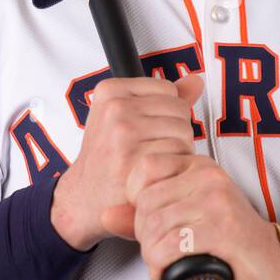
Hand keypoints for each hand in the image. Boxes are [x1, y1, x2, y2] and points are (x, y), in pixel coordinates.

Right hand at [50, 73, 204, 251]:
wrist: (84, 198)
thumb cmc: (106, 158)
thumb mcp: (124, 118)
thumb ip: (161, 99)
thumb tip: (195, 81)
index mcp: (110, 90)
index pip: (168, 89)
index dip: (165, 113)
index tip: (144, 130)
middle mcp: (115, 107)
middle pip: (179, 109)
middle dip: (174, 132)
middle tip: (149, 150)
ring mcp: (124, 132)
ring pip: (183, 132)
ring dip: (177, 151)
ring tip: (152, 162)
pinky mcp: (136, 159)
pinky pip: (179, 155)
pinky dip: (174, 169)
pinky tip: (156, 175)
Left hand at [126, 152, 279, 279]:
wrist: (273, 264)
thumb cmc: (225, 242)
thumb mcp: (181, 221)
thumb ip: (141, 217)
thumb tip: (105, 214)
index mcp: (196, 165)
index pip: (143, 168)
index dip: (135, 201)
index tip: (150, 223)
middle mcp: (206, 175)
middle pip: (144, 203)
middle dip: (143, 236)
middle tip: (160, 252)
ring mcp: (216, 200)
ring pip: (153, 226)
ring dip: (153, 255)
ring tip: (168, 263)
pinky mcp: (222, 228)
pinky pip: (171, 246)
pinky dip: (164, 266)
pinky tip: (176, 272)